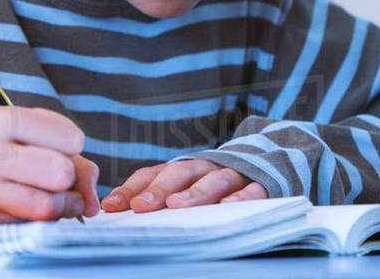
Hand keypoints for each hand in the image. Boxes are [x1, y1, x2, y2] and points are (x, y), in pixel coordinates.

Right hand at [0, 106, 100, 222]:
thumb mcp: (25, 132)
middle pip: (61, 174)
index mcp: (1, 122)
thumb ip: (71, 155)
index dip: (72, 145)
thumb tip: (93, 202)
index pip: (71, 139)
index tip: (56, 146)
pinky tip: (28, 207)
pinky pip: (30, 226)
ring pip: (48, 207)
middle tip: (59, 178)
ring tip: (53, 198)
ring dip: (61, 206)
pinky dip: (40, 220)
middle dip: (68, 179)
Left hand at [101, 159, 267, 212]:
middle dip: (158, 190)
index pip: (152, 174)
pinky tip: (228, 206)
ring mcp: (233, 174)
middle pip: (179, 174)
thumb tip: (116, 215)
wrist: (268, 165)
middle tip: (141, 206)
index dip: (132, 189)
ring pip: (213, 180)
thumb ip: (158, 200)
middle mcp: (205, 168)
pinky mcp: (260, 184)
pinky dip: (240, 198)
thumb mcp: (187, 189)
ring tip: (177, 206)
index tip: (111, 207)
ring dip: (195, 193)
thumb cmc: (216, 187)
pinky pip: (251, 190)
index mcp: (183, 170)